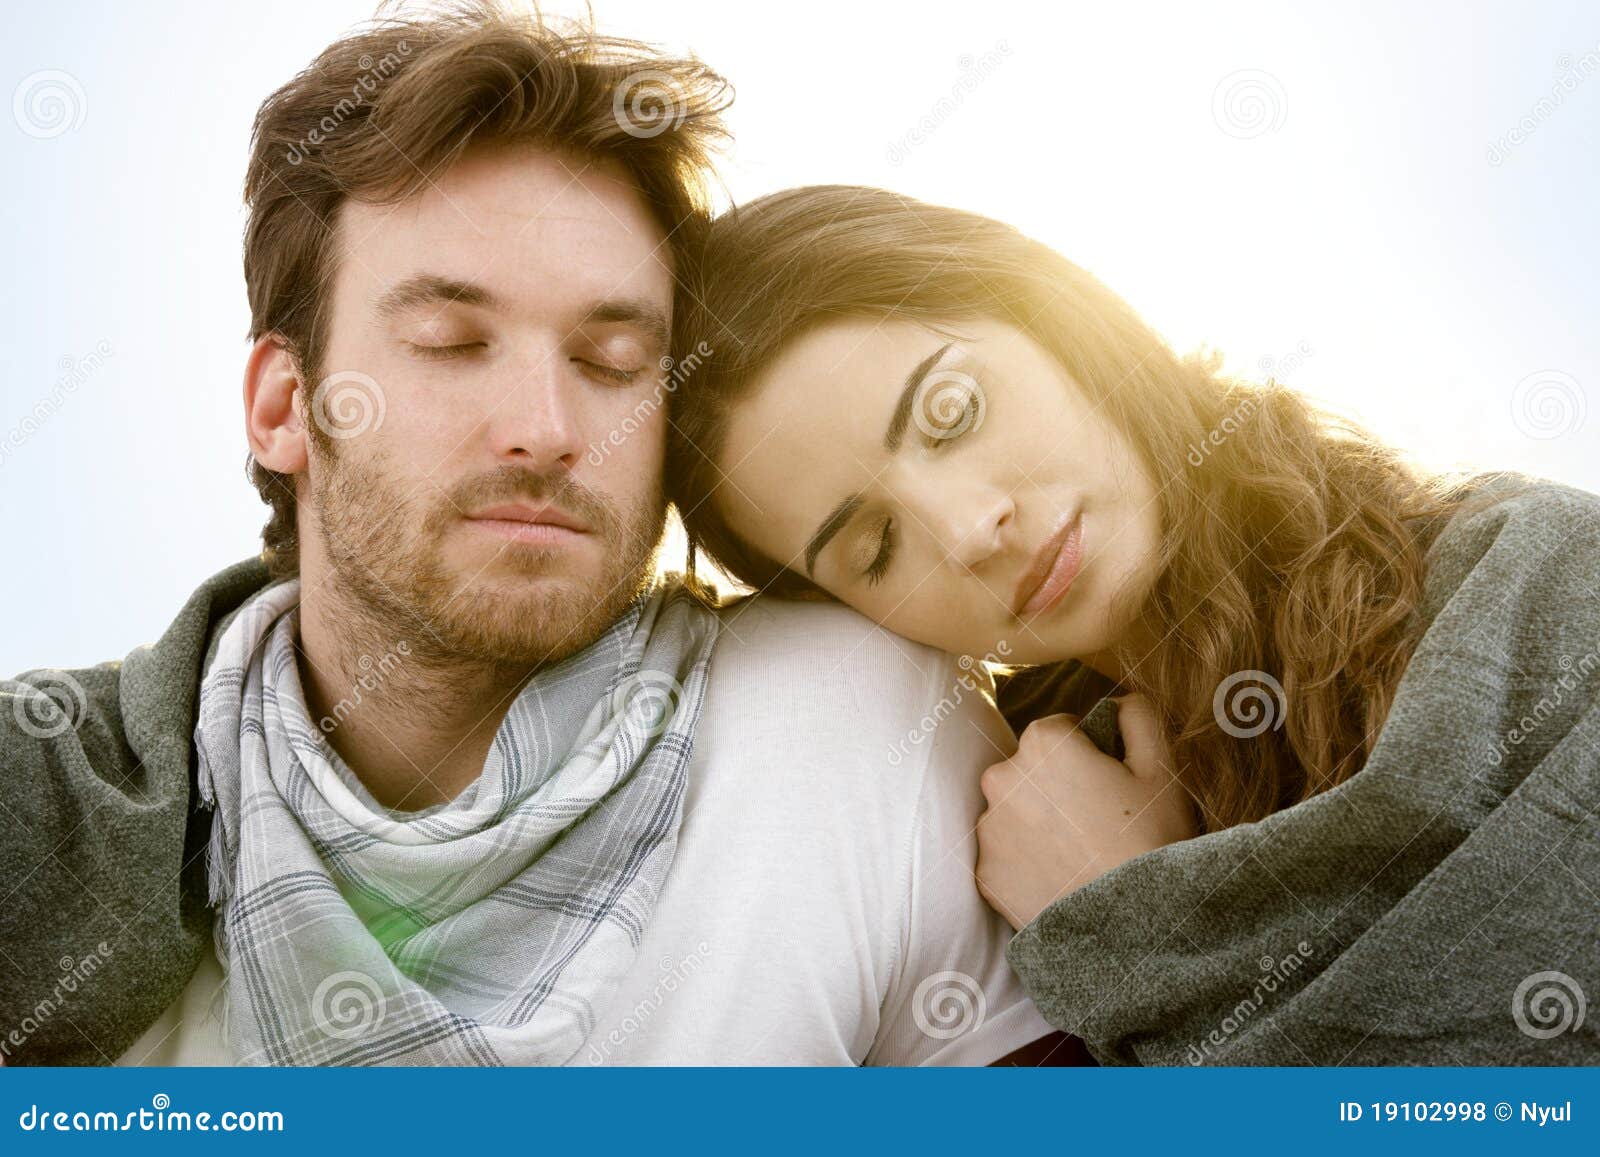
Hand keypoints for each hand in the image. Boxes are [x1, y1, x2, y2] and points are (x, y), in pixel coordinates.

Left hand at [975, 694, 1197, 929]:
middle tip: (1097, 821)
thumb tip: (1121, 700)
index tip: (1109, 783)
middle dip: (1057, 786)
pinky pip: (1005, 855)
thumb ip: (1138, 716)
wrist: (1137, 929)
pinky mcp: (984, 874)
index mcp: (1043, 742)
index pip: (1062, 730)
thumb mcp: (1163, 768)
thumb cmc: (1153, 841)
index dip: (1090, 753)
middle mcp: (1002, 778)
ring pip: (1014, 811)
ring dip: (1038, 823)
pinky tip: (1060, 877)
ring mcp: (989, 829)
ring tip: (1080, 853)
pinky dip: (1025, 862)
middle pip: (1031, 769)